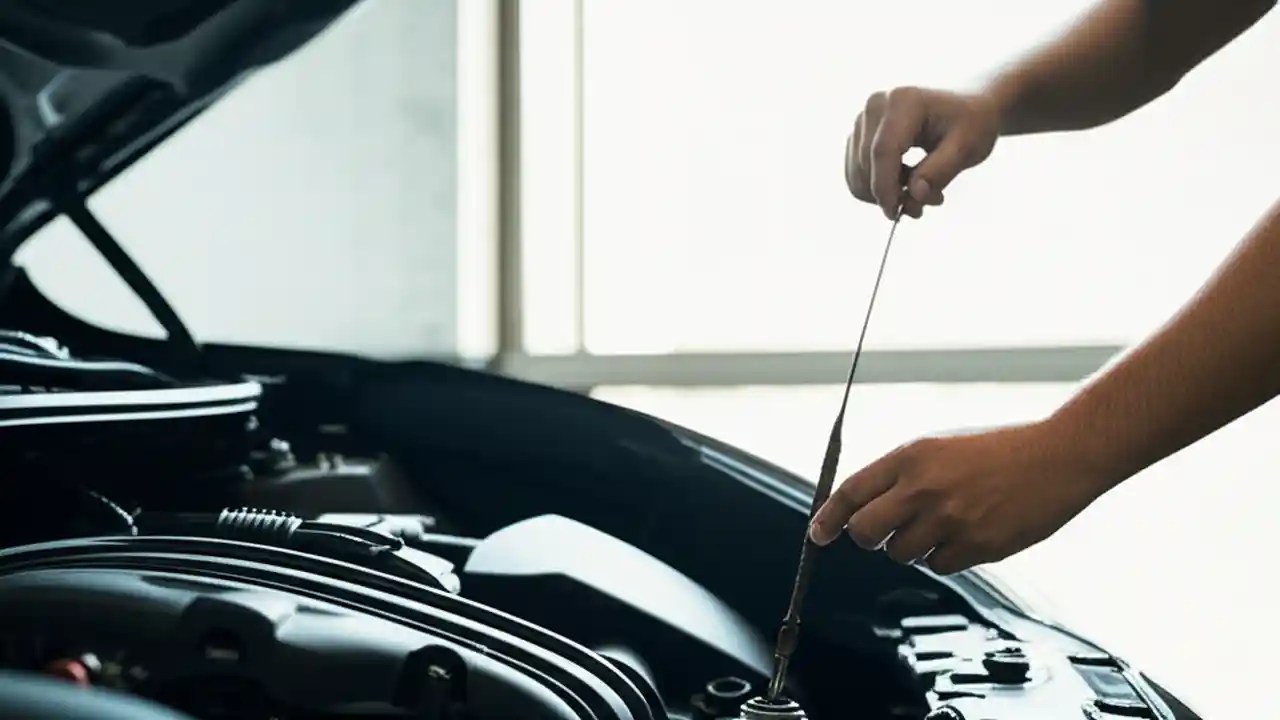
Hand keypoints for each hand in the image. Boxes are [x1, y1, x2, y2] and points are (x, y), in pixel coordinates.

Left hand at [807, 421, 1113, 574]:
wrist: (1057, 458)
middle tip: (879, 533)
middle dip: (866, 537)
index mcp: (911, 457)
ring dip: (911, 546)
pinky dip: (945, 557)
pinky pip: (938, 566)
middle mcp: (924, 488)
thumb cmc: (999, 450)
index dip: (829, 517)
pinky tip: (966, 534)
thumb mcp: (939, 447)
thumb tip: (864, 506)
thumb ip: (902, 475)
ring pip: (901, 554)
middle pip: (865, 531)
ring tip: (941, 523)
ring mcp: (949, 520)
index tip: (817, 533)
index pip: (851, 492)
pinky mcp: (976, 546)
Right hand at [845, 87, 1001, 219]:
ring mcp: (864, 119)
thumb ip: (939, 172)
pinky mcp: (860, 133)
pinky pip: (857, 171)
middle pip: (866, 164)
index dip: (886, 188)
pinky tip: (904, 183)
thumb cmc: (971, 122)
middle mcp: (876, 106)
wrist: (968, 105)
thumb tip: (913, 196)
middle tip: (927, 201)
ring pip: (858, 172)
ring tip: (920, 190)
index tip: (897, 213)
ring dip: (884, 192)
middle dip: (890, 194)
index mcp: (904, 102)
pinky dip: (877, 186)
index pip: (882, 152)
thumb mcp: (967, 147)